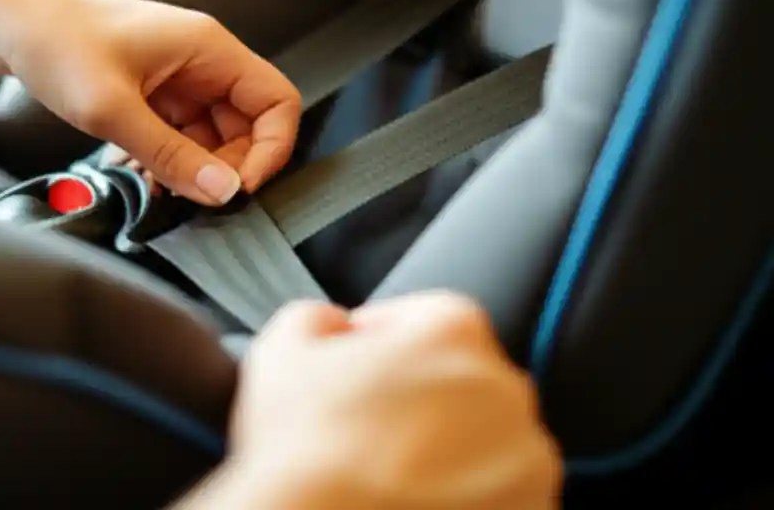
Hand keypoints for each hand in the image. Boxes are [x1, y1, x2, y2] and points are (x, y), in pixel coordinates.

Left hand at [0, 0, 300, 205]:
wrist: (2, 16)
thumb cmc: (54, 42)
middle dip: (224, 169)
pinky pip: (176, 135)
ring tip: (150, 189)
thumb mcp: (111, 109)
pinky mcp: (148, 92)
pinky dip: (162, 160)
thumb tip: (224, 194)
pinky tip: (131, 173)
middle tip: (186, 199)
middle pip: (246, 127)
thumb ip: (170, 154)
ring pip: (209, 137)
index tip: (237, 190)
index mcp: (208, 49)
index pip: (278, 103)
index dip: (269, 152)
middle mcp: (200, 61)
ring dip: (188, 170)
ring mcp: (174, 77)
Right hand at [188, 294, 561, 508]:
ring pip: (489, 443)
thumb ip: (319, 317)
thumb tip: (335, 326)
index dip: (382, 343)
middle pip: (462, 380)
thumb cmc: (303, 447)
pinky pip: (502, 497)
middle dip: (423, 398)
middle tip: (370, 429)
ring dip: (451, 452)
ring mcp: (526, 459)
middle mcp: (505, 388)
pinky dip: (469, 500)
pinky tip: (415, 501)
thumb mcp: (283, 349)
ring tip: (392, 473)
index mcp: (453, 330)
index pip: (423, 319)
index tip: (359, 370)